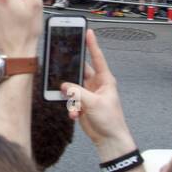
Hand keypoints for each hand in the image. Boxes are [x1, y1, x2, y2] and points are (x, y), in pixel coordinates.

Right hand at [60, 29, 134, 158]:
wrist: (108, 139)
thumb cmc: (110, 120)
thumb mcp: (94, 103)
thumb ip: (78, 92)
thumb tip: (64, 85)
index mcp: (105, 80)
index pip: (97, 58)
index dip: (92, 45)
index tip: (88, 32)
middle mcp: (96, 84)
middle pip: (80, 71)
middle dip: (71, 73)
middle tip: (61, 67)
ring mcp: (88, 94)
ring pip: (72, 87)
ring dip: (70, 96)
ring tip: (73, 104)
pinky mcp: (81, 104)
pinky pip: (71, 101)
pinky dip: (71, 108)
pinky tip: (74, 115)